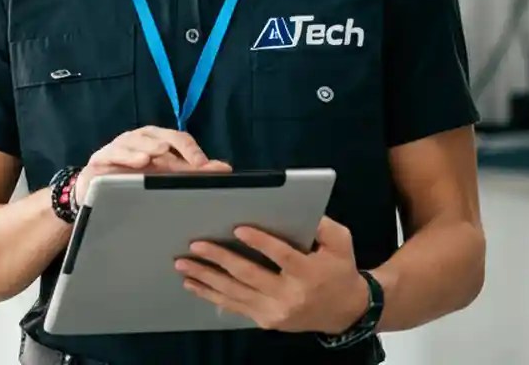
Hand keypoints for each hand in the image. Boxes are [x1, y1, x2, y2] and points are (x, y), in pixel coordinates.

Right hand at [76, 126, 230, 200]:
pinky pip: (111, 154)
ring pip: (133, 142)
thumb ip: (192, 171)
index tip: (204, 166)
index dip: (191, 150)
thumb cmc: (133, 179)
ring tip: (155, 155)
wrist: (96, 191)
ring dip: (146, 147)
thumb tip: (225, 168)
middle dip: (172, 145)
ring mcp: (118, 148)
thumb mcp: (165, 175)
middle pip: (156, 135)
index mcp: (156, 140)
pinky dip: (124, 156)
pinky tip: (137, 161)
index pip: (178, 138)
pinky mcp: (100, 159)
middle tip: (185, 158)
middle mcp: (138, 140)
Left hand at [175, 217, 367, 334]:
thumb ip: (323, 225)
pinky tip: (193, 284)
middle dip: (219, 258)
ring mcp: (275, 311)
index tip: (237, 228)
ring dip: (206, 278)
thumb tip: (298, 207)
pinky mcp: (265, 321)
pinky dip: (211, 295)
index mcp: (308, 272)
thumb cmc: (339, 270)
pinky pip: (234, 306)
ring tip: (183, 264)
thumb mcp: (341, 243)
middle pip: (249, 275)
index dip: (259, 242)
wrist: (345, 312)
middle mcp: (290, 295)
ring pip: (235, 292)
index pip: (281, 255)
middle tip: (196, 245)